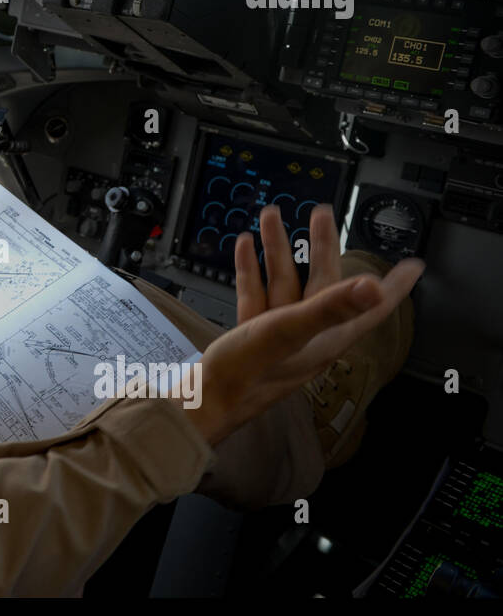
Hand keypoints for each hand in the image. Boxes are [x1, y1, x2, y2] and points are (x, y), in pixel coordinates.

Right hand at [181, 204, 423, 446]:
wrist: (202, 401)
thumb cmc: (245, 374)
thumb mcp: (288, 333)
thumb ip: (330, 308)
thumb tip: (375, 287)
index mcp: (326, 336)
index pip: (371, 308)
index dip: (393, 286)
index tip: (412, 266)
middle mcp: (308, 334)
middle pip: (323, 281)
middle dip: (322, 245)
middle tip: (322, 213)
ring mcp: (279, 333)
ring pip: (284, 281)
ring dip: (277, 249)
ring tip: (270, 217)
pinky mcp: (252, 334)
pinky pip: (256, 293)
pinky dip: (251, 269)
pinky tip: (244, 248)